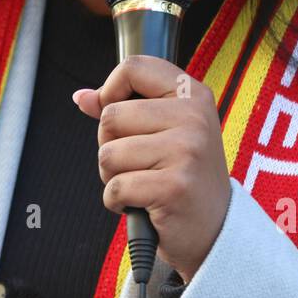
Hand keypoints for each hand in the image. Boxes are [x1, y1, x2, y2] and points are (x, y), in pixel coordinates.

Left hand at [73, 54, 231, 282]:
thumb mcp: (165, 131)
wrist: (216, 230)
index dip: (110, 90)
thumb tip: (81, 97)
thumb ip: (124, 108)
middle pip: (110, 116)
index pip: (134, 67)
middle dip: (110, 146)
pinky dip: (118, 202)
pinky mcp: (174, 187)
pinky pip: (115, 187)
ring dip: (113, 177)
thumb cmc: (183, 176)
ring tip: (144, 184)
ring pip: (108, 154)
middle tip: (141, 165)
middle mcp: (194, 117)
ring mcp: (187, 151)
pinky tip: (144, 205)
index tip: (118, 118)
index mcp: (193, 95)